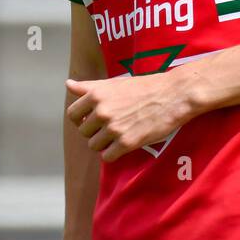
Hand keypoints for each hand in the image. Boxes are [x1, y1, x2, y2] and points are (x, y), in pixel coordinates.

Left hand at [65, 72, 193, 161]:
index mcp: (96, 95)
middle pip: (84, 132)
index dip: (82, 119)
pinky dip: (113, 153)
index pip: (73, 115)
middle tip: (111, 126)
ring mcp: (114, 128)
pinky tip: (123, 144)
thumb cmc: (143, 88)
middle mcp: (102, 111)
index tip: (93, 119)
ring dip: (104, 143)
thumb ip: (88, 87)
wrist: (172, 95)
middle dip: (94, 131)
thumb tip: (67, 84)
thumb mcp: (114, 84)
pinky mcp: (126, 143)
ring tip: (118, 134)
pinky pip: (108, 156)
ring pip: (94, 146)